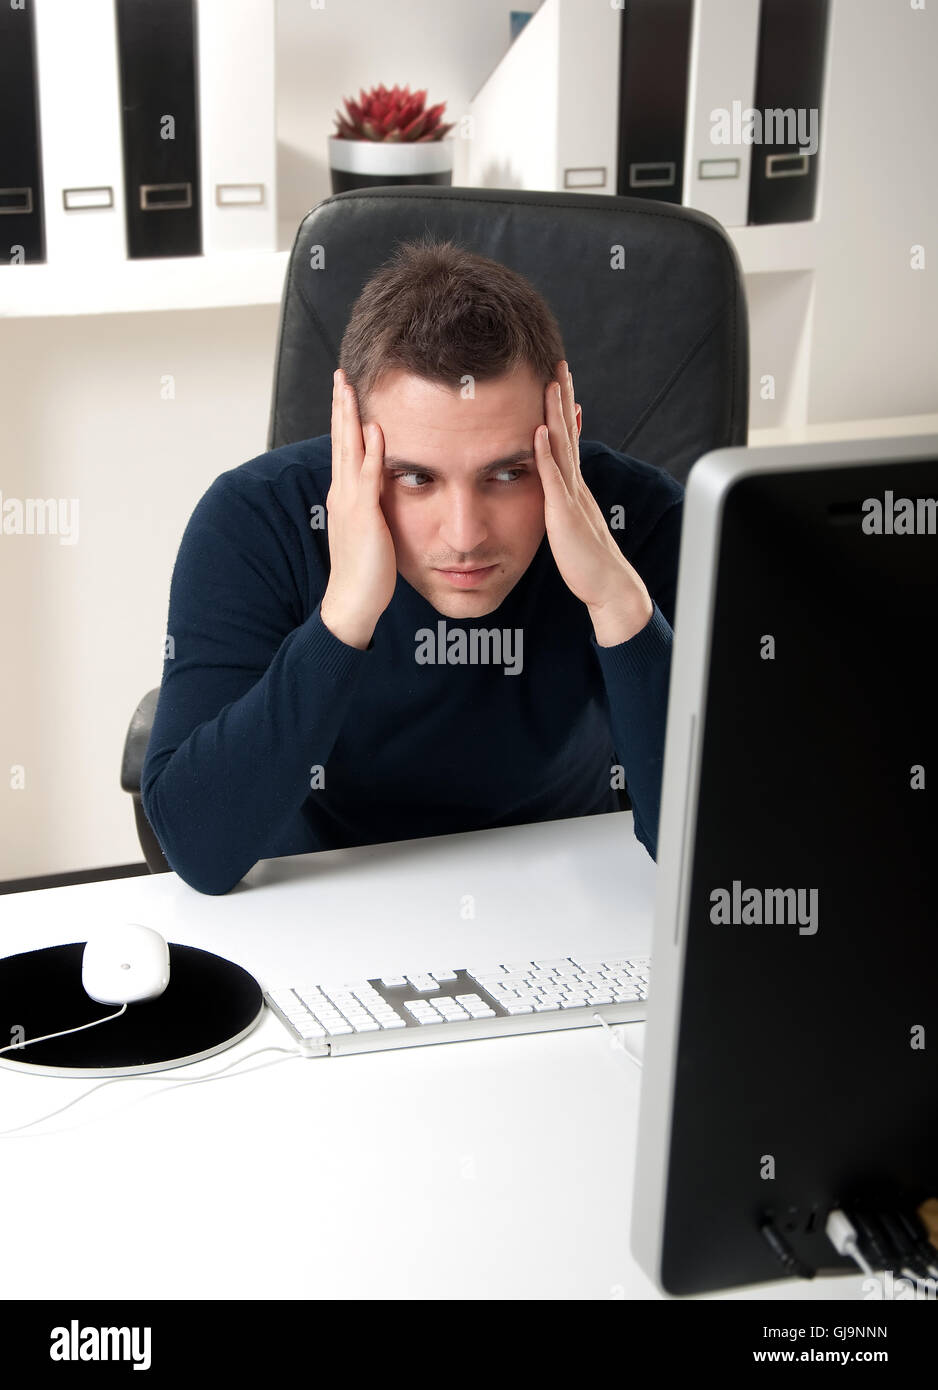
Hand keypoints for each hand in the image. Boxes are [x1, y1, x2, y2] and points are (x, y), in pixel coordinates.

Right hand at [320, 369, 397, 649]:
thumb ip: (371, 504)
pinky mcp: (364, 517)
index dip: (344, 418)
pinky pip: (368, 479)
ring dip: (349, 419)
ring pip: (349, 451)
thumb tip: (381, 487)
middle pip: (340, 440)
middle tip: (341, 375)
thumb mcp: (370, 529)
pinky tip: (376, 431)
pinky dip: (371, 453)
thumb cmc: (365, 570)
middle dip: (340, 406)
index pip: (344, 448)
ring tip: (349, 388)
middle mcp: (342, 493)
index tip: (345, 391)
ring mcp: (350, 504)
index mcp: (344, 495)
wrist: (352, 600)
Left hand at [534, 360, 653, 644]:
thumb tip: (552, 489)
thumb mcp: (569, 523)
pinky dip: (546, 455)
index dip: (562, 408)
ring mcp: (572, 498)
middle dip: (562, 397)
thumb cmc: (586, 560)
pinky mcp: (565, 515)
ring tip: (550, 383)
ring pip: (563, 448)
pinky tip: (539, 431)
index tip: (556, 378)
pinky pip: (555, 480)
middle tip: (558, 363)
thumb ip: (561, 502)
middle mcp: (575, 485)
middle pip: (568, 432)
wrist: (608, 587)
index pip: (568, 438)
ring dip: (556, 414)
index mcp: (574, 487)